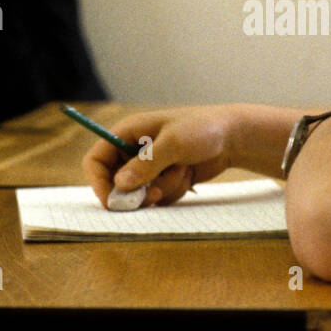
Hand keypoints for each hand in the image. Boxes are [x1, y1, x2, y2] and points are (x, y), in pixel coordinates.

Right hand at [81, 106, 235, 209]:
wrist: (234, 137)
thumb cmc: (204, 129)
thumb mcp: (175, 143)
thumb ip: (147, 164)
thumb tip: (121, 184)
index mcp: (128, 132)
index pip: (96, 160)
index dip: (98, 182)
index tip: (111, 201)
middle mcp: (133, 150)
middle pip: (114, 182)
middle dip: (135, 192)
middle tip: (155, 194)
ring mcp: (150, 166)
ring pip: (139, 193)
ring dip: (161, 189)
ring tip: (182, 171)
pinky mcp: (164, 178)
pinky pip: (157, 196)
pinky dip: (172, 191)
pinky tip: (188, 174)